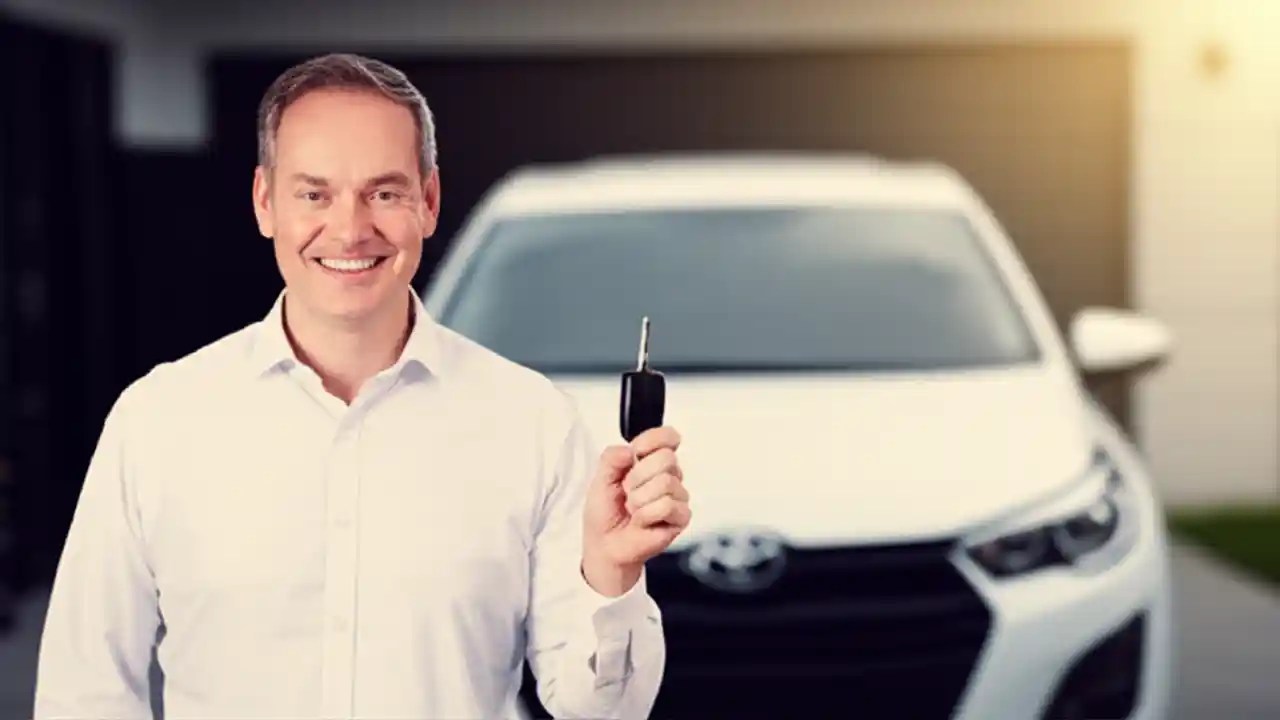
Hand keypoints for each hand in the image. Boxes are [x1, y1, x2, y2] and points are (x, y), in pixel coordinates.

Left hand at [582, 426, 690, 595]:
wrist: (605, 545)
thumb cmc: (605, 513)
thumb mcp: (600, 478)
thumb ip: (612, 457)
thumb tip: (630, 450)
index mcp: (649, 461)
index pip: (667, 437)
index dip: (652, 440)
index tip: (637, 452)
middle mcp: (667, 475)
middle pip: (667, 458)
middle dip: (638, 477)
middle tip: (628, 492)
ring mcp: (677, 496)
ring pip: (667, 483)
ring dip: (640, 499)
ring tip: (633, 509)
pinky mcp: (681, 517)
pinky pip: (668, 506)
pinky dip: (647, 514)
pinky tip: (642, 521)